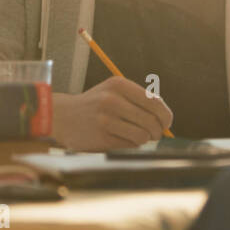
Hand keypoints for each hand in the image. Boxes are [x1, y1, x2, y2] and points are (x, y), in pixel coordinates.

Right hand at [50, 77, 173, 150]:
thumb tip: (166, 118)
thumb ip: (139, 101)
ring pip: (142, 135)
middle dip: (158, 131)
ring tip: (137, 136)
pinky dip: (131, 145)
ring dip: (144, 139)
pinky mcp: (101, 136)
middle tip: (155, 134)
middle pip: (151, 121)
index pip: (154, 102)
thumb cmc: (96, 105)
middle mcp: (112, 99)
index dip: (165, 115)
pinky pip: (129, 145)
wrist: (62, 116)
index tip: (167, 123)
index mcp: (119, 84)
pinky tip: (122, 139)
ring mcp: (106, 119)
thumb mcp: (114, 92)